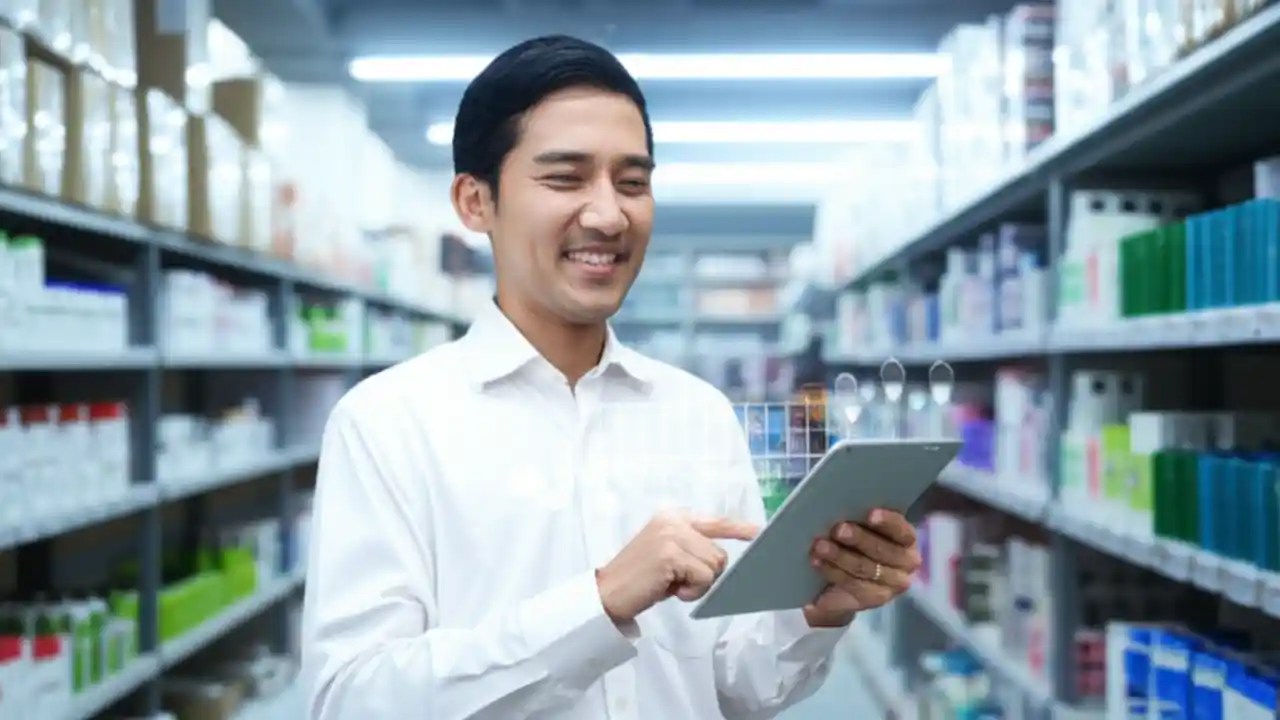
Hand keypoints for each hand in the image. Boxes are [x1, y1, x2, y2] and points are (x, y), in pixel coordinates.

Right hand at [596, 510, 758, 623]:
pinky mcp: (671, 554)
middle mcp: (673, 520)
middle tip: (678, 581)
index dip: (740, 529)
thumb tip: (721, 559)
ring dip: (698, 585)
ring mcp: (671, 536)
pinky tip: (669, 590)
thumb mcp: (668, 554)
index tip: (760, 532)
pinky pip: (703, 578)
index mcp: (673, 517)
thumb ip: (692, 547)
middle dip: (705, 575)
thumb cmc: (640, 579)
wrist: (609, 592)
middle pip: (719, 554)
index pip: (716, 521)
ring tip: (672, 584)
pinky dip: (691, 592)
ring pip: (714, 567)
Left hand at [803, 509, 919, 627]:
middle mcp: (906, 563)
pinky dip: (833, 571)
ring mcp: (892, 585)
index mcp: (907, 539)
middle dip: (859, 539)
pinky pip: (853, 584)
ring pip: (865, 568)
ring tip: (819, 546)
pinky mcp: (873, 599)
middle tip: (837, 529)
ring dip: (840, 556)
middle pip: (882, 551)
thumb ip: (860, 520)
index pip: (901, 529)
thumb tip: (842, 505)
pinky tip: (818, 562)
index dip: (887, 522)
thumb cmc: (855, 543)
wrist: (844, 582)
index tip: (870, 514)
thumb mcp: (861, 528)